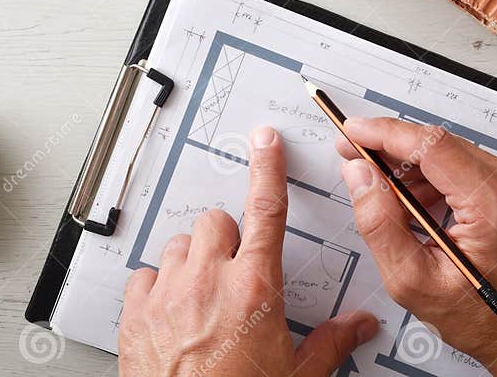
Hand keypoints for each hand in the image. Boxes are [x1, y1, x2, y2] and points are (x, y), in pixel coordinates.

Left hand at [119, 126, 378, 376]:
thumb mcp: (297, 376)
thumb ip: (331, 343)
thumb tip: (360, 326)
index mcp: (255, 288)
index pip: (267, 209)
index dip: (268, 168)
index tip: (266, 144)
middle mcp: (209, 281)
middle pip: (217, 222)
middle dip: (228, 238)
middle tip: (236, 270)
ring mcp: (169, 293)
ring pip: (180, 244)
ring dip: (193, 260)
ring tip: (204, 294)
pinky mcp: (136, 312)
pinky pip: (145, 274)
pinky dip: (158, 285)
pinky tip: (171, 309)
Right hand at [336, 118, 496, 375]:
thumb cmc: (481, 318)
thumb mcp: (412, 281)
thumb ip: (380, 224)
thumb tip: (358, 174)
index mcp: (493, 206)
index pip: (432, 147)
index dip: (386, 133)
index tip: (353, 131)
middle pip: (439, 144)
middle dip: (391, 147)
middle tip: (355, 156)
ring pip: (449, 151)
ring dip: (410, 164)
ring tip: (383, 192)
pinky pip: (464, 164)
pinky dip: (432, 175)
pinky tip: (413, 201)